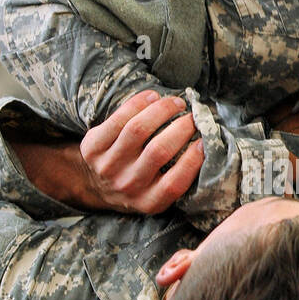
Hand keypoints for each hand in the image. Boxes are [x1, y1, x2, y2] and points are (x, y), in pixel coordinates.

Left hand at [79, 89, 204, 212]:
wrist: (95, 185)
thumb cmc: (139, 182)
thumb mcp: (157, 192)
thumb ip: (178, 175)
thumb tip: (207, 141)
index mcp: (150, 202)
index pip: (175, 183)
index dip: (193, 159)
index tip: (204, 139)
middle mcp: (128, 186)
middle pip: (158, 151)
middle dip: (182, 127)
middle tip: (193, 116)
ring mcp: (107, 166)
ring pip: (137, 130)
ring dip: (162, 110)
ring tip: (176, 103)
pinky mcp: (92, 148)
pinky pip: (118, 119)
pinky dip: (138, 104)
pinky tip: (152, 97)